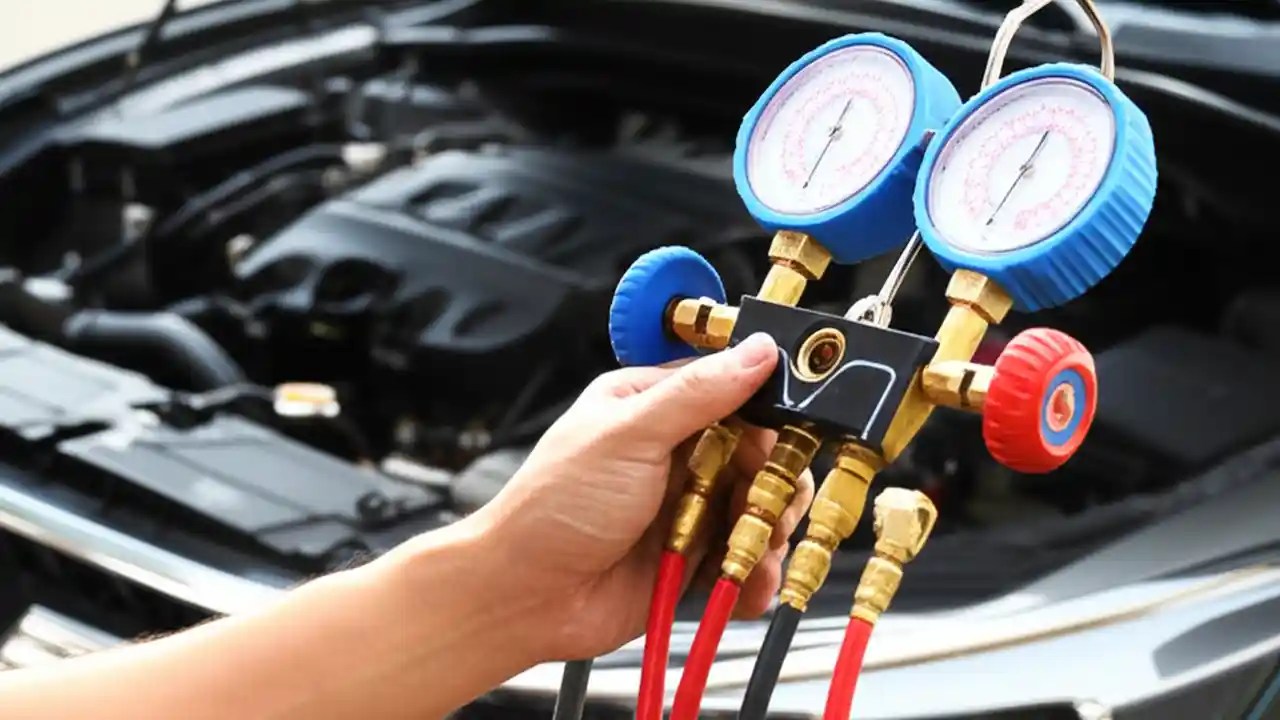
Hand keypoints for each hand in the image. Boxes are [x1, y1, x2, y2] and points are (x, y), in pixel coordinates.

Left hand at [471, 333, 814, 660]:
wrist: (523, 597)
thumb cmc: (554, 507)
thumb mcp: (629, 435)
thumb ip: (699, 393)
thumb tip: (759, 350)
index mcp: (652, 406)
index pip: (732, 392)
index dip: (767, 414)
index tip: (787, 436)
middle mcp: (674, 455)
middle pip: (757, 457)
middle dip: (774, 481)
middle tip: (768, 502)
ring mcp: (685, 509)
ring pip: (758, 511)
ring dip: (769, 530)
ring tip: (755, 548)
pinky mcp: (691, 561)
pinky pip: (743, 563)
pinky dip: (754, 574)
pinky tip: (746, 581)